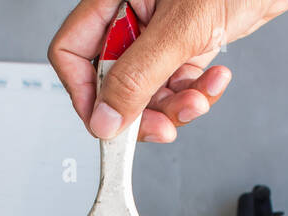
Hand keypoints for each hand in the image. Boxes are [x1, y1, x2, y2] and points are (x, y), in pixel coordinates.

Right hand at [49, 0, 287, 142]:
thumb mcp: (181, 27)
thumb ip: (139, 75)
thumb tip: (106, 118)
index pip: (73, 53)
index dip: (85, 94)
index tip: (108, 125)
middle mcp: (132, 17)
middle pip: (112, 82)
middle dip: (141, 110)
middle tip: (162, 126)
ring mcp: (159, 33)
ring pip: (148, 91)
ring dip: (176, 106)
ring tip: (199, 98)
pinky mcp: (187, 44)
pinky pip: (178, 85)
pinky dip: (197, 93)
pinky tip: (214, 80)